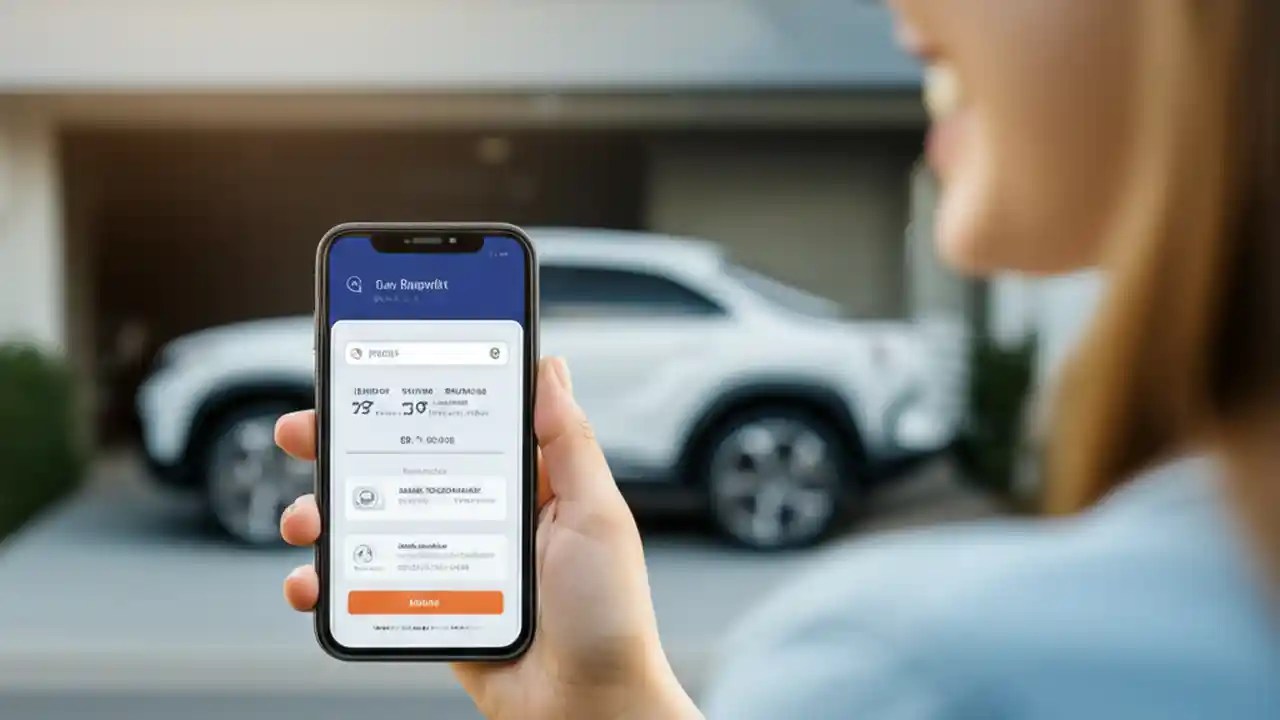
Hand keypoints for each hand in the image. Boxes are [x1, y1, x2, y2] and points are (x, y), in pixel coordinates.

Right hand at [275, 357, 701, 719]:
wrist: (588, 707)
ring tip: (302, 518)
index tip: (364, 373)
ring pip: (370, 524)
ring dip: (323, 514)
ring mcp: (448, 562)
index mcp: (521, 483)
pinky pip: (367, 586)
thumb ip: (568, 442)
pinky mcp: (427, 608)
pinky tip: (311, 582)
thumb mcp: (597, 514)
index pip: (455, 422)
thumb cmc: (608, 615)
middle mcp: (479, 515)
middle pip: (398, 466)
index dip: (408, 396)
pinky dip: (328, 584)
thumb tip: (549, 368)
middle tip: (304, 433)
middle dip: (343, 446)